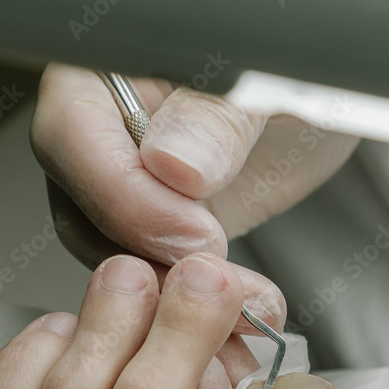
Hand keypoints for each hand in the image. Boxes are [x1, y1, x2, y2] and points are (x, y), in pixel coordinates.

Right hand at [30, 63, 359, 330]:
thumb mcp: (268, 80)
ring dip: (180, 297)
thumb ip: (219, 113)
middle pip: (83, 211)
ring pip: (116, 259)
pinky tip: (239, 318)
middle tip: (222, 283)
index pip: (74, 136)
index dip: (128, 197)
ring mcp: (122, 189)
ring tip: (246, 308)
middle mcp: (98, 131)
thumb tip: (172, 162)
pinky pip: (154, 277)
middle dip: (156, 261)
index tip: (194, 232)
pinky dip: (195, 307)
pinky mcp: (153, 233)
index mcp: (101, 69)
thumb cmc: (290, 72)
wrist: (314, 112)